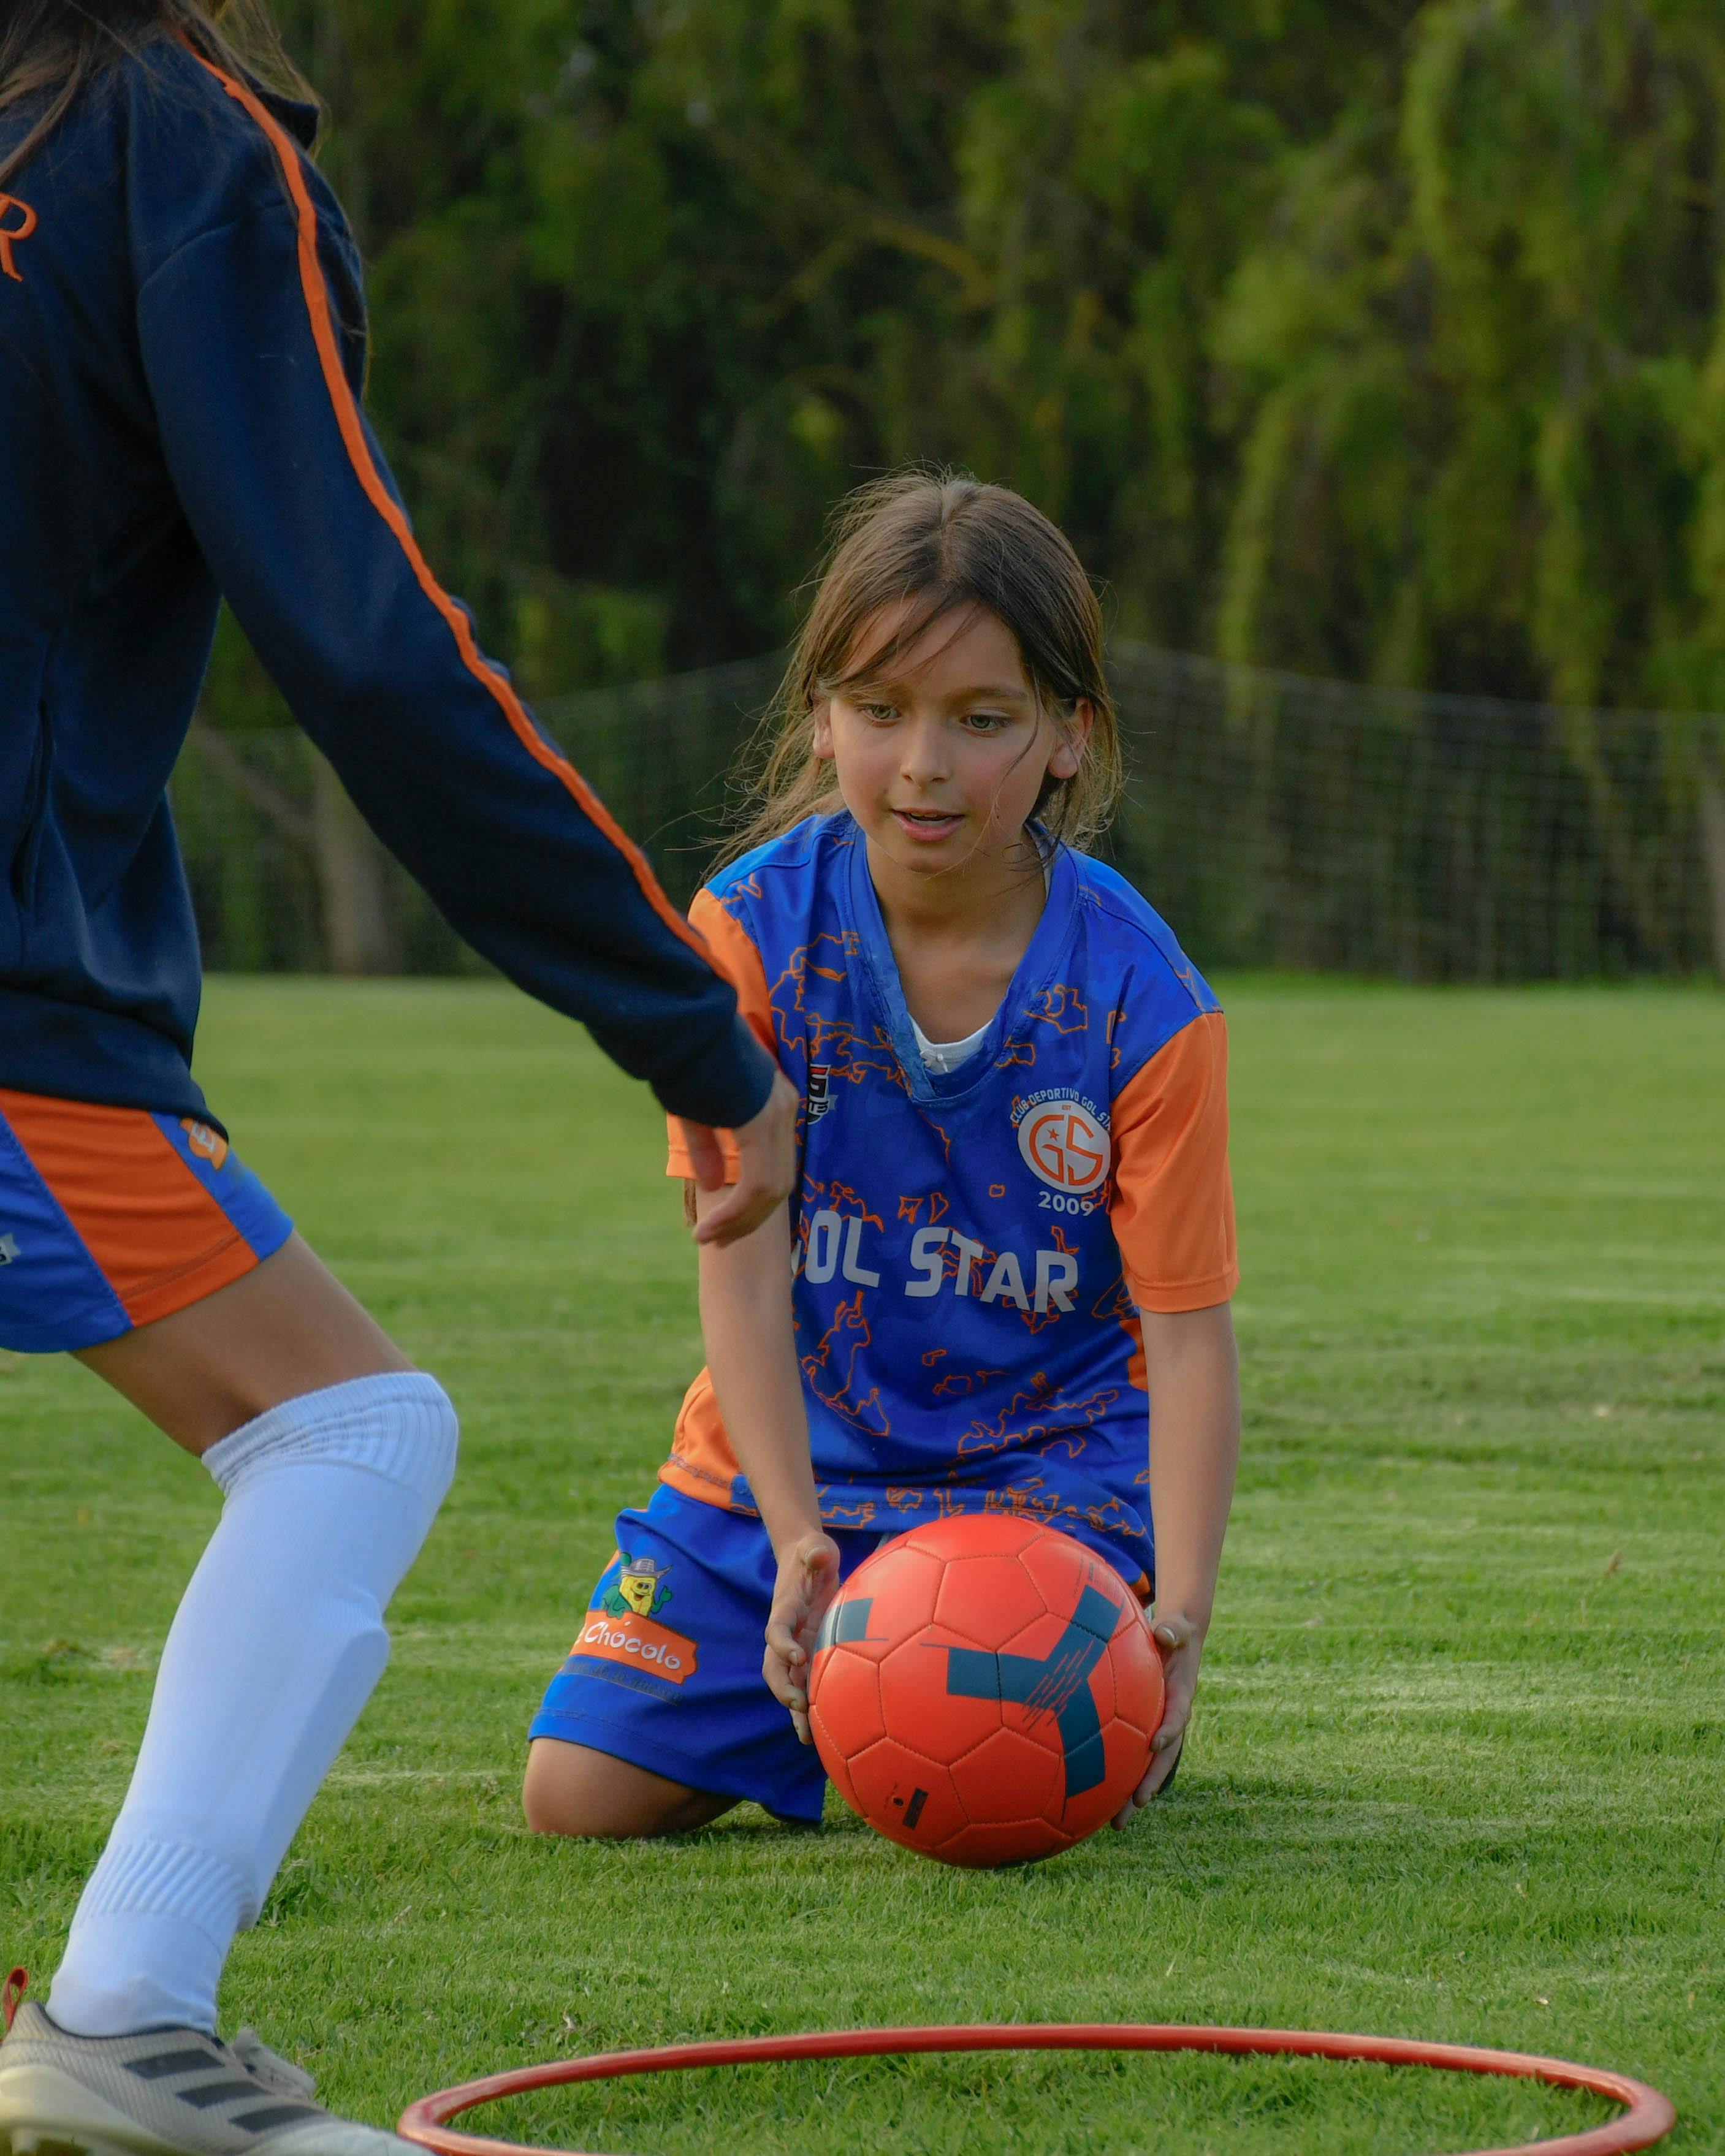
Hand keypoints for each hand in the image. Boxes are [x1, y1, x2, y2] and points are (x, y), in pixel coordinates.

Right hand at [680, 1070, 798, 1247]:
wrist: (684, 1024)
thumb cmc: (685, 1060)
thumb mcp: (697, 1112)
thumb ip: (707, 1148)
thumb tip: (711, 1184)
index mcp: (775, 1102)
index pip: (778, 1166)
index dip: (756, 1203)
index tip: (727, 1226)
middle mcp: (784, 1109)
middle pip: (781, 1184)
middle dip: (751, 1220)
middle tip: (719, 1242)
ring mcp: (776, 1116)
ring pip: (771, 1190)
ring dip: (740, 1222)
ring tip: (708, 1239)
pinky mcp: (760, 1123)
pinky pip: (755, 1184)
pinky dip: (734, 1212)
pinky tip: (709, 1227)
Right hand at [762, 1529, 840, 1743]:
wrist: (807, 1561)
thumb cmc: (813, 1554)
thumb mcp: (815, 1548)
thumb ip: (815, 1552)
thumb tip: (820, 1554)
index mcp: (785, 1609)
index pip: (777, 1630)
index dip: (783, 1644)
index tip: (798, 1657)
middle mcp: (786, 1632)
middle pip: (774, 1666)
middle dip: (782, 1687)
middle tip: (798, 1705)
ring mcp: (796, 1646)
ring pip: (788, 1683)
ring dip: (794, 1709)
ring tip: (807, 1737)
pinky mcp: (810, 1653)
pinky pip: (805, 1684)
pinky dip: (809, 1707)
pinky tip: (822, 1732)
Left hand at [1112, 1610, 1201, 1826]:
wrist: (1178, 1643)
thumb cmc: (1172, 1635)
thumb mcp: (1176, 1629)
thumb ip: (1172, 1630)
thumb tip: (1162, 1631)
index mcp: (1181, 1695)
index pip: (1177, 1715)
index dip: (1168, 1729)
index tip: (1155, 1743)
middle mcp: (1171, 1718)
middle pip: (1163, 1755)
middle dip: (1151, 1780)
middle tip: (1137, 1803)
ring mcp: (1158, 1728)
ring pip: (1147, 1766)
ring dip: (1134, 1792)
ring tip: (1116, 1824)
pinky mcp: (1144, 1733)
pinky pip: (1132, 1758)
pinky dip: (1120, 1779)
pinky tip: (1096, 1803)